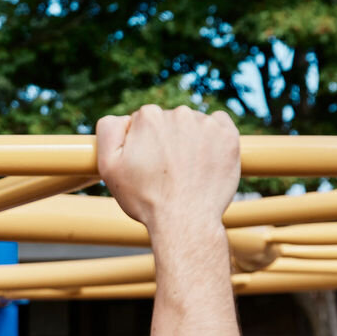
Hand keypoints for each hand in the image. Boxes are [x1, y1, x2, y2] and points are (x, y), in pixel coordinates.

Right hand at [95, 105, 240, 243]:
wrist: (184, 221)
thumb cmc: (145, 199)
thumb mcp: (109, 168)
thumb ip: (108, 131)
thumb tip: (122, 117)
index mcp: (148, 117)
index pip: (145, 121)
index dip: (144, 144)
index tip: (148, 164)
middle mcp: (178, 114)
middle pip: (170, 122)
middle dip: (168, 141)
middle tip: (168, 172)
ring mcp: (206, 124)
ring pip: (194, 125)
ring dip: (191, 141)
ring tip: (187, 171)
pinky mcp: (228, 136)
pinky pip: (220, 125)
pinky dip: (214, 139)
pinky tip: (206, 161)